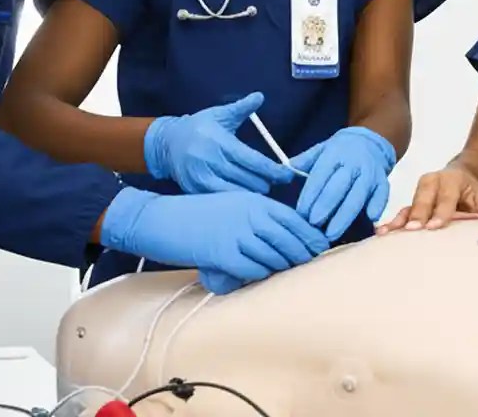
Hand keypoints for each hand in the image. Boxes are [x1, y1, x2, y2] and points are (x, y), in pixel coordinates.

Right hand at [99, 187, 330, 294]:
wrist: (158, 219)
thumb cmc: (196, 215)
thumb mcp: (231, 205)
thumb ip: (256, 216)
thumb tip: (283, 236)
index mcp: (255, 201)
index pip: (295, 220)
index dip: (310, 237)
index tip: (319, 248)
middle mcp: (251, 215)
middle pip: (291, 241)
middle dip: (302, 256)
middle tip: (306, 265)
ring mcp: (238, 234)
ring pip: (275, 258)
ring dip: (281, 268)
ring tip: (283, 273)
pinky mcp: (223, 254)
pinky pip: (254, 270)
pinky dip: (259, 276)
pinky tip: (255, 276)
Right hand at [143, 92, 290, 195]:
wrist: (167, 143)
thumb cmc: (199, 127)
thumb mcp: (219, 114)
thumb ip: (242, 108)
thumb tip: (260, 96)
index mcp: (221, 143)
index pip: (254, 161)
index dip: (275, 171)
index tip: (289, 174)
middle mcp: (211, 162)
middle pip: (251, 181)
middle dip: (267, 181)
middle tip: (273, 178)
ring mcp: (202, 179)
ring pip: (240, 194)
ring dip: (253, 191)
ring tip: (258, 184)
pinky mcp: (196, 191)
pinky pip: (224, 199)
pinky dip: (237, 198)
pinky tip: (242, 191)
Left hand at [291, 126, 395, 240]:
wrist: (370, 140)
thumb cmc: (340, 150)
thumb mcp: (320, 150)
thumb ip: (303, 162)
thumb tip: (282, 171)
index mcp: (334, 154)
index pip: (320, 177)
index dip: (310, 196)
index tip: (301, 213)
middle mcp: (352, 162)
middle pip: (338, 187)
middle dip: (325, 207)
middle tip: (313, 225)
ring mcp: (369, 172)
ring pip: (358, 195)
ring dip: (345, 215)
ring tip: (332, 233)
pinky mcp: (383, 180)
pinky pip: (382, 193)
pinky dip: (377, 205)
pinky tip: (369, 219)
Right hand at [376, 164, 477, 233]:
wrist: (464, 178)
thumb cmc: (475, 194)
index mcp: (453, 179)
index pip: (447, 196)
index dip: (442, 211)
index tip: (436, 226)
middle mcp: (433, 182)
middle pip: (423, 198)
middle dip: (418, 214)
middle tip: (413, 230)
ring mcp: (420, 192)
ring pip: (409, 205)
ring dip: (399, 220)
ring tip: (387, 233)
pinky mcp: (411, 203)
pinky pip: (401, 214)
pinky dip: (392, 223)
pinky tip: (381, 233)